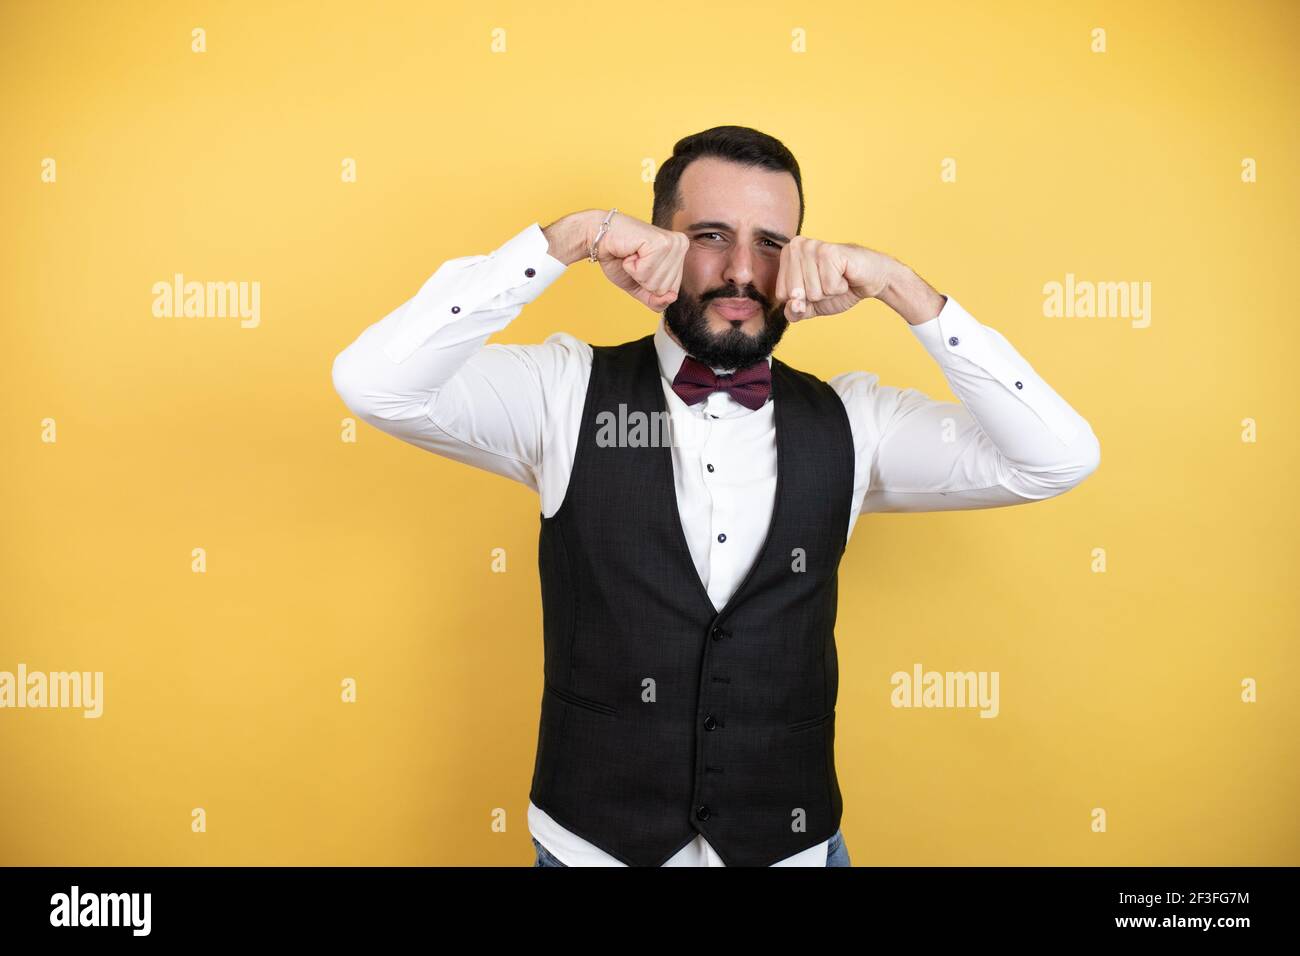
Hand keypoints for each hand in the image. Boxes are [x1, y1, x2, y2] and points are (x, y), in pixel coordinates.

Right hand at [592, 212, 687, 312]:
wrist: (599, 239)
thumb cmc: (620, 259)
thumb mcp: (641, 288)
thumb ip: (657, 301)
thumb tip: (671, 298)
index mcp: (681, 255)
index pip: (672, 292)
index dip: (650, 285)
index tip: (641, 265)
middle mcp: (681, 245)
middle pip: (664, 289)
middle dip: (643, 279)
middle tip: (635, 259)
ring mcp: (672, 243)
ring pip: (655, 283)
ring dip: (636, 271)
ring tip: (633, 254)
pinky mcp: (659, 242)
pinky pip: (646, 272)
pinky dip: (631, 266)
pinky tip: (631, 251)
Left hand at [774, 236, 894, 321]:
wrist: (870, 279)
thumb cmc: (838, 288)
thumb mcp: (810, 306)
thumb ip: (794, 311)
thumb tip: (794, 306)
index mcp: (787, 255)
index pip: (782, 294)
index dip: (801, 300)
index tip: (816, 287)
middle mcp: (797, 246)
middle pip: (795, 293)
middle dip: (815, 296)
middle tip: (828, 283)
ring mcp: (813, 246)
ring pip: (812, 291)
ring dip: (829, 291)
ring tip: (837, 278)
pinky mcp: (830, 251)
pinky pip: (828, 287)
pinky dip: (840, 287)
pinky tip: (845, 275)